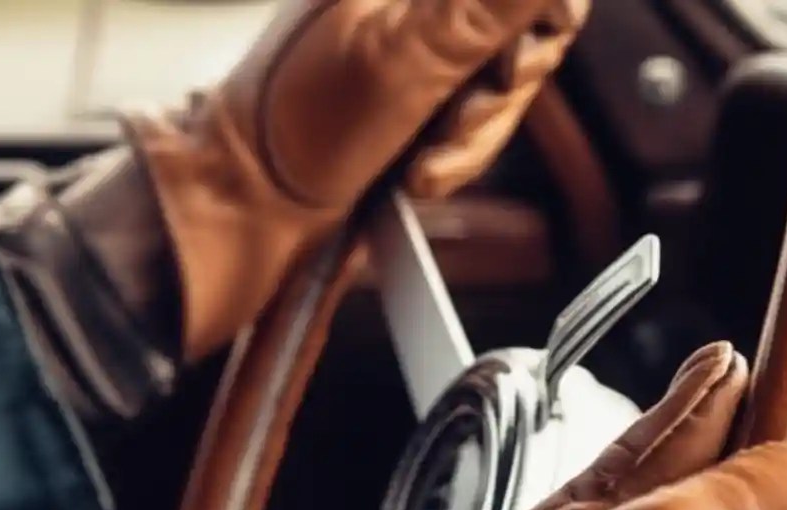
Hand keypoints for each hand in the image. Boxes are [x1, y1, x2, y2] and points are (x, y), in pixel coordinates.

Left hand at [127, 0, 588, 358]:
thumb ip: (485, 5)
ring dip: (473, 139)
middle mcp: (416, 3)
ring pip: (503, 86)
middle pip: (524, 32)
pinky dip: (457, 156)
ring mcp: (419, 50)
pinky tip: (416, 172)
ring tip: (422, 162)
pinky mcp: (419, 99)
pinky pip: (476, 122)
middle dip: (495, 97)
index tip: (508, 64)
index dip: (535, 18)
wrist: (251, 212)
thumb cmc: (299, 133)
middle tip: (448, 124)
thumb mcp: (406, 59)